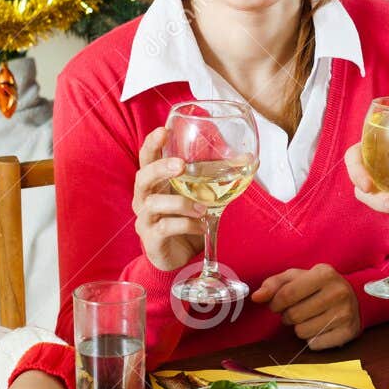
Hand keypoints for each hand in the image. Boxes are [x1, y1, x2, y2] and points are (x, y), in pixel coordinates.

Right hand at [132, 125, 206, 270]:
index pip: (147, 158)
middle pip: (142, 177)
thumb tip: (246, 159)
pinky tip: (202, 226)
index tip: (164, 130)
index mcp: (153, 183)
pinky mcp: (152, 239)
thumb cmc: (186, 219)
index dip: (152, 144)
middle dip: (160, 168)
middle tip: (180, 166)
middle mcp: (143, 199)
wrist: (179, 258)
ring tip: (204, 208)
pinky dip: (187, 224)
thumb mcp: (200, 195)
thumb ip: (214, 177)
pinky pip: (165, 227)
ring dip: (181, 203)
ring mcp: (145, 219)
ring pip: (154, 203)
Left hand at [251, 264, 361, 349]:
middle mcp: (338, 292)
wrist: (355, 297)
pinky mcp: (348, 332)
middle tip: (295, 311)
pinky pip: (315, 344)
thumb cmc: (319, 286)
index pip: (287, 294)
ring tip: (308, 319)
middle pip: (294, 315)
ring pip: (302, 332)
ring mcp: (345, 313)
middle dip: (288, 316)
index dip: (275, 303)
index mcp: (324, 274)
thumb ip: (274, 284)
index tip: (276, 305)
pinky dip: (312, 339)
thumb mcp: (298, 277)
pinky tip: (319, 327)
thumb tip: (256, 297)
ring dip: (299, 328)